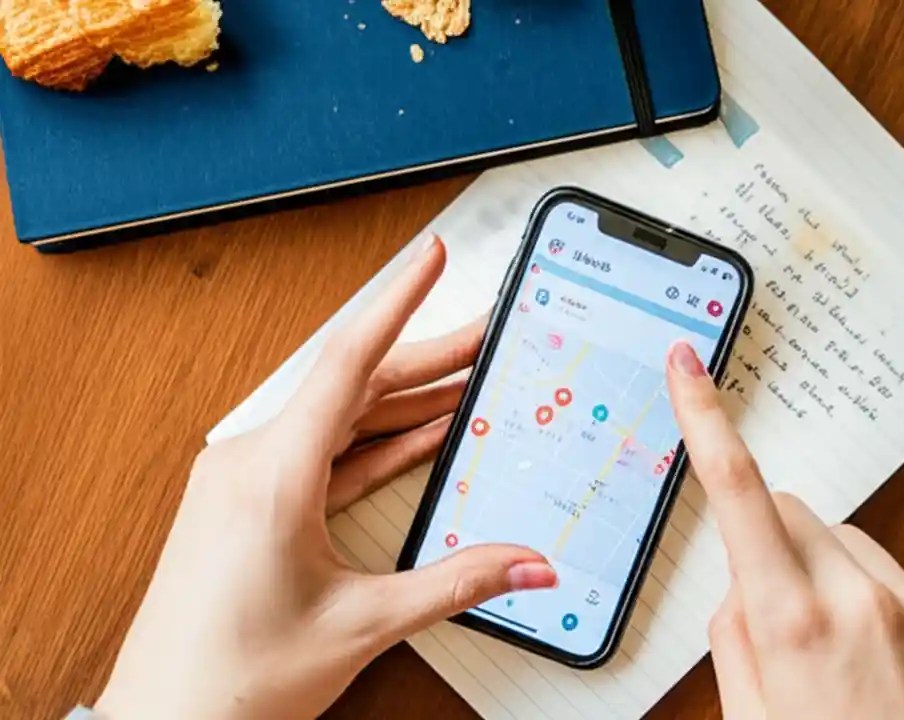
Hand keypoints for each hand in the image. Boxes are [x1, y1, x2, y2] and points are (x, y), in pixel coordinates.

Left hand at [96, 237, 556, 719]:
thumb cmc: (232, 680)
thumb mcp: (363, 624)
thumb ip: (456, 583)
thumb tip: (526, 563)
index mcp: (272, 475)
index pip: (348, 361)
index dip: (398, 301)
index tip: (431, 258)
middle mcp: (253, 464)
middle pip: (356, 386)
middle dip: (428, 357)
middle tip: (486, 332)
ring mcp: (247, 482)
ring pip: (341, 419)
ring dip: (406, 401)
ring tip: (469, 377)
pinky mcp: (252, 504)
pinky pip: (325, 454)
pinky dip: (376, 442)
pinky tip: (422, 431)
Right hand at [665, 341, 903, 719]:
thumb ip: (734, 643)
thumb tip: (740, 589)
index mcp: (793, 625)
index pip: (738, 494)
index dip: (705, 422)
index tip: (689, 371)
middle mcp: (862, 601)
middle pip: (794, 514)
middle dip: (772, 544)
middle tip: (776, 613)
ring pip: (850, 544)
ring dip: (831, 578)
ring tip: (842, 658)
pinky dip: (884, 607)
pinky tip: (890, 669)